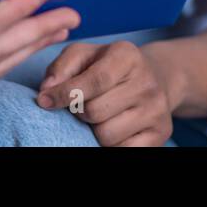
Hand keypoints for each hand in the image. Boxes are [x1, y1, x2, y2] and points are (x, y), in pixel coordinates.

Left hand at [35, 41, 179, 145]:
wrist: (152, 78)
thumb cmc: (107, 66)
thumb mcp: (83, 55)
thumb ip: (61, 68)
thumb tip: (46, 92)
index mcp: (127, 55)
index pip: (93, 81)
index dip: (65, 94)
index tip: (44, 101)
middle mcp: (147, 82)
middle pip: (95, 112)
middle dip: (80, 112)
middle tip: (82, 105)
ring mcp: (157, 109)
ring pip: (107, 135)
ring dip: (94, 130)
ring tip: (99, 115)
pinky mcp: (162, 132)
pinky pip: (123, 151)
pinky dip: (111, 144)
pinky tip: (113, 127)